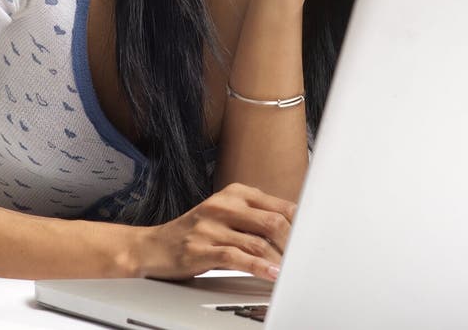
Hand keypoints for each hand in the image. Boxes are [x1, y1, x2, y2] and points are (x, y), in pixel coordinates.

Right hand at [135, 182, 296, 281]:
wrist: (153, 247)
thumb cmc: (196, 233)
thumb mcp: (226, 216)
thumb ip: (255, 218)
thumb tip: (295, 229)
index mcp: (235, 192)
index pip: (277, 205)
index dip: (300, 223)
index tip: (314, 238)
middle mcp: (223, 204)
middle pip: (271, 221)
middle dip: (293, 244)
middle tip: (305, 259)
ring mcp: (211, 225)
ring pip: (256, 241)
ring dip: (279, 259)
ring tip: (293, 271)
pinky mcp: (200, 248)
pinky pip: (236, 257)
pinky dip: (258, 267)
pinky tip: (270, 274)